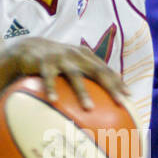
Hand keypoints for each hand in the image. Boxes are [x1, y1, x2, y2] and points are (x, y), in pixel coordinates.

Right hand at [8, 37, 129, 109]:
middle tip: (120, 102)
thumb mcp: (72, 66)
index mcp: (86, 56)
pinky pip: (48, 77)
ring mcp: (60, 57)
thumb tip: (99, 106)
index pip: (106, 69)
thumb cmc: (55, 63)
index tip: (129, 96)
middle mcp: (76, 55)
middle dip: (110, 86)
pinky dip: (51, 88)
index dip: (118, 82)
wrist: (28, 48)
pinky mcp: (44, 62)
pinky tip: (54, 100)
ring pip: (75, 75)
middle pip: (97, 71)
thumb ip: (85, 78)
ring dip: (83, 92)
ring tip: (89, 108)